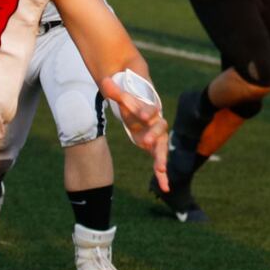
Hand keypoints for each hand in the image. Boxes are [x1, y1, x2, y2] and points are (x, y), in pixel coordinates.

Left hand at [100, 74, 168, 193]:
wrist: (142, 112)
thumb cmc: (133, 105)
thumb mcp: (124, 99)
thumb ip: (115, 92)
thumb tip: (104, 81)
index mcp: (151, 111)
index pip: (150, 110)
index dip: (145, 112)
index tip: (139, 115)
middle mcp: (157, 126)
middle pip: (160, 130)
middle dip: (154, 135)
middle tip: (145, 141)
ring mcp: (157, 140)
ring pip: (162, 149)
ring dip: (161, 159)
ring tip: (160, 169)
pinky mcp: (154, 150)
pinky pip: (160, 163)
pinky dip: (163, 176)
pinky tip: (165, 188)